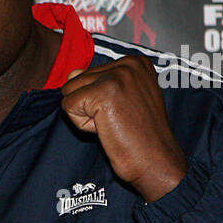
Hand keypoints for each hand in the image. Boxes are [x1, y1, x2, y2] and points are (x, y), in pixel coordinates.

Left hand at [60, 56, 187, 203]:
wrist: (154, 159)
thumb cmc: (140, 135)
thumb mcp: (119, 101)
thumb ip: (96, 84)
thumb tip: (72, 73)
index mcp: (135, 62)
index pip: (89, 74)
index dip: (98, 100)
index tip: (123, 112)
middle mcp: (128, 64)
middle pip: (77, 81)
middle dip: (90, 106)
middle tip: (118, 120)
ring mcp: (116, 76)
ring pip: (69, 92)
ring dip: (85, 115)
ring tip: (112, 123)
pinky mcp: (102, 92)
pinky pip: (68, 106)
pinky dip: (82, 124)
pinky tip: (106, 128)